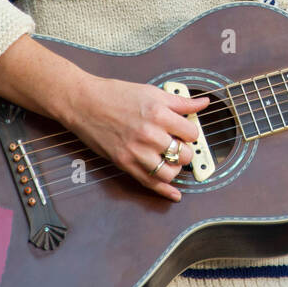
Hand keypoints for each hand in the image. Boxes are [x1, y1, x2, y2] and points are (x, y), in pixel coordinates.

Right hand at [64, 76, 207, 200]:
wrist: (84, 103)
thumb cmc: (116, 94)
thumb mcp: (152, 92)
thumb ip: (180, 102)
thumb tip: (203, 104)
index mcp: (159, 114)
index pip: (191, 132)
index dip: (190, 132)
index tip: (185, 132)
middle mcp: (149, 134)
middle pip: (184, 154)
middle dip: (185, 151)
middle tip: (178, 146)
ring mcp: (136, 151)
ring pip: (170, 172)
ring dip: (175, 168)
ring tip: (171, 160)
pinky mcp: (124, 163)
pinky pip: (150, 182)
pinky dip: (165, 191)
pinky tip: (175, 194)